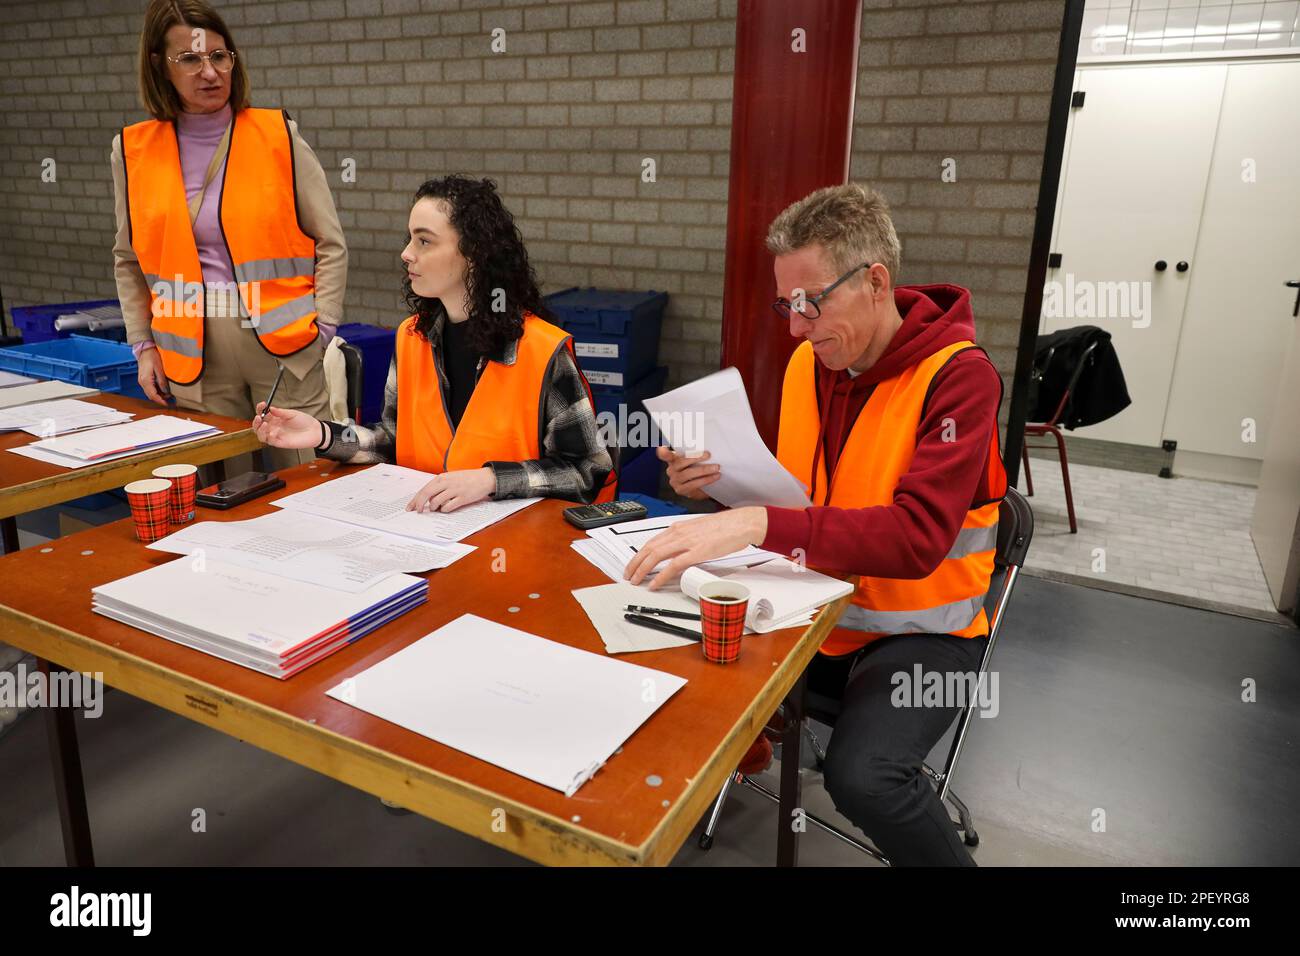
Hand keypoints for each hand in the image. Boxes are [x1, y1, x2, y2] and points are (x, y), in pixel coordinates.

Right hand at [137, 348, 171, 404]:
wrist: (145, 350)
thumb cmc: (152, 357)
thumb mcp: (160, 369)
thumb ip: (162, 381)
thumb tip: (166, 392)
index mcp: (145, 380)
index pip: (153, 395)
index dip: (160, 401)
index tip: (167, 404)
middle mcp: (142, 382)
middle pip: (150, 395)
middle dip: (160, 399)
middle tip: (170, 400)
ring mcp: (142, 380)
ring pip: (150, 393)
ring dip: (158, 395)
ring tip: (169, 395)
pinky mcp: (144, 379)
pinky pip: (150, 388)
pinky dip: (156, 391)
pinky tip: (163, 390)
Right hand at [253, 403, 323, 449]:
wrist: (314, 431)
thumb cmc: (304, 421)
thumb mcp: (292, 413)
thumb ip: (280, 412)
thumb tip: (270, 408)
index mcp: (275, 418)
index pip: (262, 414)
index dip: (260, 409)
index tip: (262, 404)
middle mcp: (273, 427)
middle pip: (258, 426)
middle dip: (256, 422)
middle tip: (259, 417)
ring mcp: (276, 435)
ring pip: (261, 435)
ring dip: (259, 430)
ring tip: (265, 424)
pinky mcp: (280, 442)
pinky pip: (270, 441)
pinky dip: (269, 437)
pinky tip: (272, 432)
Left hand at [406, 468, 495, 512]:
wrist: (485, 478)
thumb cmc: (467, 479)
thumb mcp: (450, 478)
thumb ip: (439, 486)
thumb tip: (428, 499)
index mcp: (442, 477)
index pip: (424, 489)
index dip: (415, 499)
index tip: (410, 507)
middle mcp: (447, 483)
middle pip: (426, 495)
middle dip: (419, 504)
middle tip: (417, 511)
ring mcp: (454, 490)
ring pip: (436, 502)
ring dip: (433, 508)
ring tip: (436, 509)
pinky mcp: (462, 498)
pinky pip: (448, 507)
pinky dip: (444, 510)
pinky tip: (445, 509)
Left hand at [624, 507, 767, 590]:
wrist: (743, 523)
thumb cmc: (726, 527)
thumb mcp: (700, 530)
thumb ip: (688, 539)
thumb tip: (680, 552)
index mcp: (679, 527)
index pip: (652, 541)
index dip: (639, 554)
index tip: (634, 563)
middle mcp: (679, 533)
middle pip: (649, 548)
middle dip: (635, 563)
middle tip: (628, 574)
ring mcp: (687, 542)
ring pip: (656, 555)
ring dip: (642, 569)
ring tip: (635, 580)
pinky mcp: (697, 552)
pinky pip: (673, 565)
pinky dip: (660, 575)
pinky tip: (654, 583)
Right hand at [657, 446, 720, 499]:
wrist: (700, 488)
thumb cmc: (697, 469)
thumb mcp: (695, 460)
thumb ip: (696, 453)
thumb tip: (706, 448)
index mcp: (673, 459)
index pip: (665, 455)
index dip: (663, 452)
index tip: (663, 448)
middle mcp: (671, 470)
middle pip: (680, 462)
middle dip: (695, 457)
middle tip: (708, 455)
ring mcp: (674, 481)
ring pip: (688, 474)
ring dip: (704, 470)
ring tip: (716, 467)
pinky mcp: (681, 490)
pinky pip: (693, 484)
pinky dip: (706, 480)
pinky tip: (714, 477)